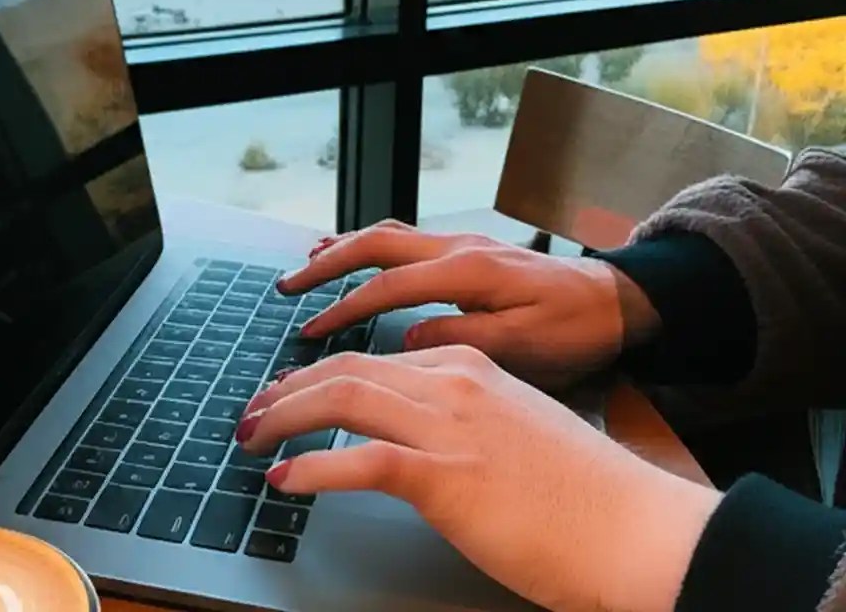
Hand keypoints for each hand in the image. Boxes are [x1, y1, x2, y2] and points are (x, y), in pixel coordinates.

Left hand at [238, 348, 720, 611]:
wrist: (639, 530)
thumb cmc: (588, 497)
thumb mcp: (520, 436)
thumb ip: (468, 423)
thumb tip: (421, 442)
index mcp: (472, 369)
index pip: (375, 359)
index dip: (319, 376)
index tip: (289, 395)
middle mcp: (454, 384)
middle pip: (345, 370)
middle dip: (287, 391)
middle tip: (253, 414)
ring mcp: (448, 426)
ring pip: (340, 399)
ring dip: (282, 418)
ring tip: (251, 439)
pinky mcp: (444, 476)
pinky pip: (357, 460)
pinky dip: (310, 467)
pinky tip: (285, 480)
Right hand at [280, 220, 660, 389]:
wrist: (618, 302)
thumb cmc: (575, 331)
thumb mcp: (523, 347)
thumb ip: (460, 339)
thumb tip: (405, 335)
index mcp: (469, 270)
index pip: (388, 285)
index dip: (344, 308)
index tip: (309, 331)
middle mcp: (459, 248)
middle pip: (376, 243)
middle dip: (326, 263)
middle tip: (287, 285)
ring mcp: (462, 245)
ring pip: (388, 234)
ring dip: (343, 248)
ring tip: (305, 264)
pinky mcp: (467, 252)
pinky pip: (406, 240)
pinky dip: (370, 247)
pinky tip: (353, 255)